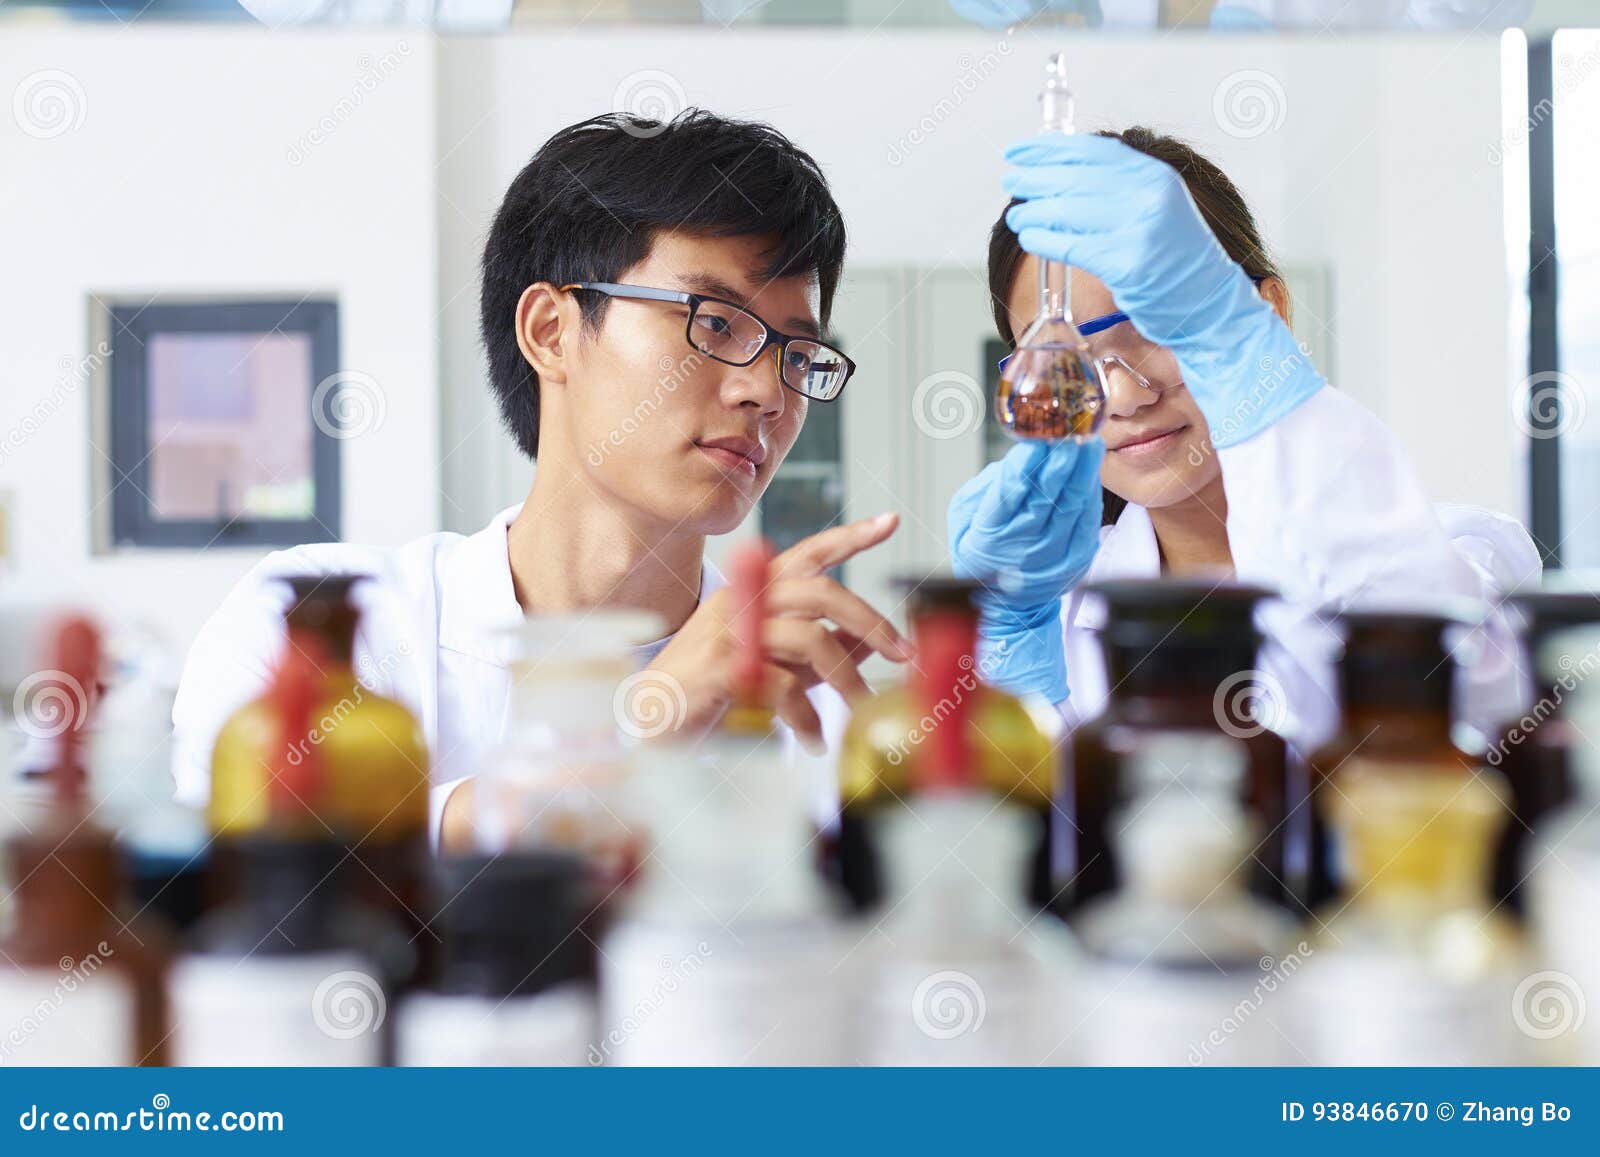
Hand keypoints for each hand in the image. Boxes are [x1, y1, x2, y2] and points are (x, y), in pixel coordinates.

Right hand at [646, 513, 914, 751]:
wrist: (651, 716)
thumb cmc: (713, 685)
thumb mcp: (776, 660)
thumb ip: (820, 647)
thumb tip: (872, 641)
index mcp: (756, 589)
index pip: (809, 552)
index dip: (850, 536)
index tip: (890, 521)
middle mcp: (744, 598)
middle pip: (822, 592)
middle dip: (872, 621)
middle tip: (902, 654)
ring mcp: (731, 630)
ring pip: (812, 639)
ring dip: (846, 679)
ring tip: (859, 708)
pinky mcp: (723, 667)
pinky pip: (786, 686)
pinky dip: (808, 717)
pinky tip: (814, 738)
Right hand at [948, 439, 1102, 702]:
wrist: (1006, 602)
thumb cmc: (982, 550)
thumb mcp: (965, 517)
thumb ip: (989, 487)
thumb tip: (1020, 456)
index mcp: (989, 536)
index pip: (1008, 495)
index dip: (1025, 467)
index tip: (1037, 439)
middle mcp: (1022, 547)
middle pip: (1046, 499)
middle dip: (1060, 463)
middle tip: (1071, 432)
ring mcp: (1053, 555)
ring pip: (1072, 507)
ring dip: (1083, 472)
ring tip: (1088, 442)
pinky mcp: (1077, 558)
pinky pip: (1087, 520)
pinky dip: (1090, 492)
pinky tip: (1091, 469)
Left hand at [1003, 133, 1322, 446]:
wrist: (1209, 303)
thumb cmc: (1175, 259)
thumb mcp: (1156, 207)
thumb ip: (1119, 187)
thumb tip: (1061, 172)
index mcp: (1155, 175)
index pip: (1091, 151)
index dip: (1049, 148)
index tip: (1021, 151)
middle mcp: (1149, 195)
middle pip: (1074, 177)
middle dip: (1034, 176)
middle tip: (1009, 177)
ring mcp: (1139, 229)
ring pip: (1068, 211)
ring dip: (1033, 210)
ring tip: (1016, 213)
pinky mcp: (1127, 265)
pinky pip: (1071, 246)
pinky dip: (1044, 239)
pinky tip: (1029, 236)